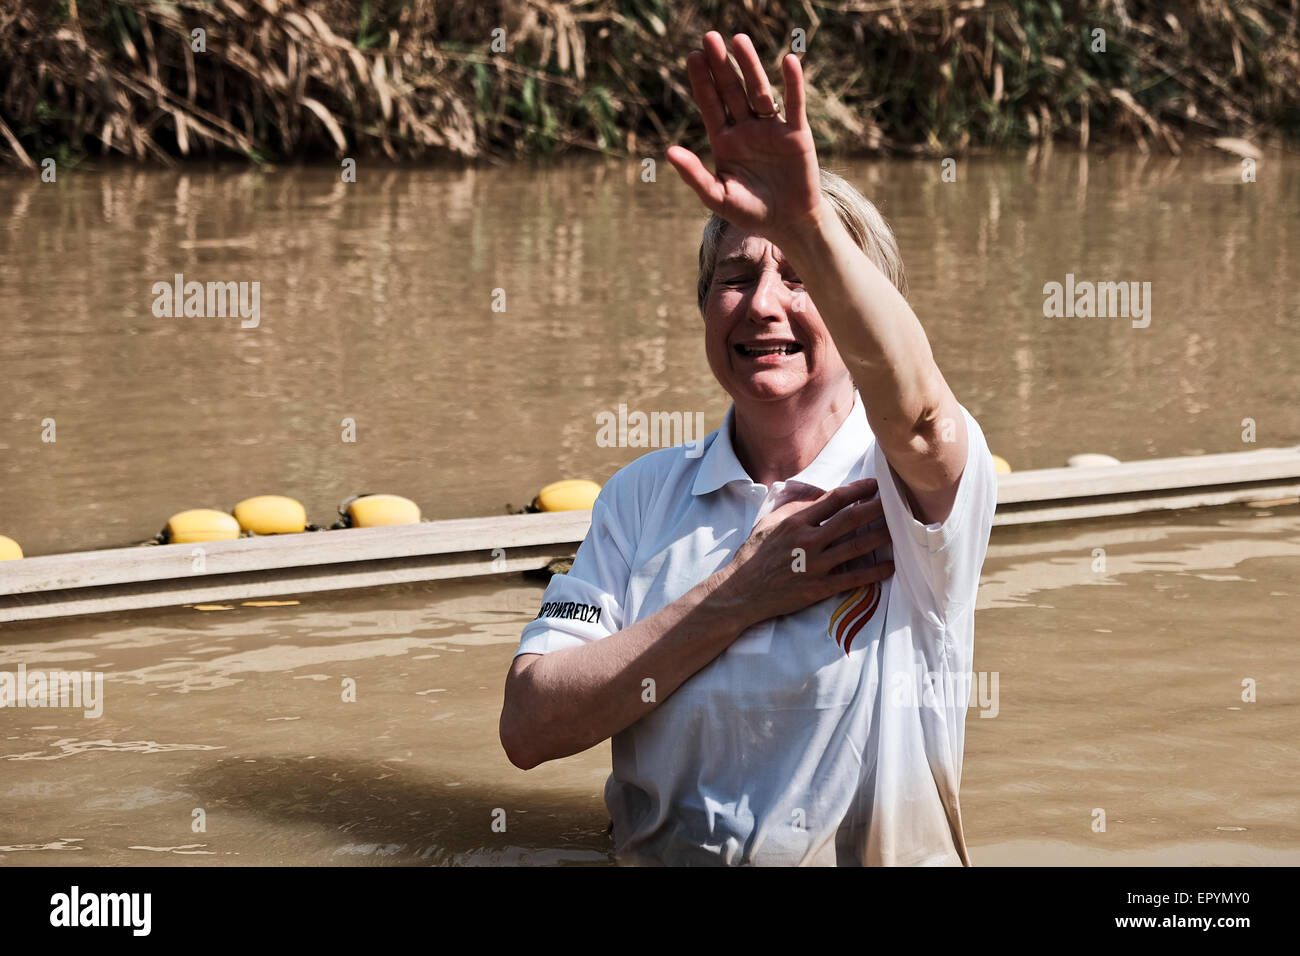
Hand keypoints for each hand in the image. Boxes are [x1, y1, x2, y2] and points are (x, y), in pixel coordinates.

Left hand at [666, 32, 824, 245]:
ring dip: (750, 66)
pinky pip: (794, 104)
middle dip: (721, 65)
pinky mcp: (796, 134)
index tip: (692, 56)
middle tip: (710, 38)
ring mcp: (771, 129)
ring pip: (758, 91)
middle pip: (731, 91)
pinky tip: (787, 62)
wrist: (788, 224)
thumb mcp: (718, 198)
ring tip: (738, 40)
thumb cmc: (751, 213)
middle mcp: (746, 129)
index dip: (702, 81)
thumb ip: (695, 175)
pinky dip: (792, 84)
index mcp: (724, 142)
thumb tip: (669, 152)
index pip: (710, 105)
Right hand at [713, 477, 893, 629]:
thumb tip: (818, 498)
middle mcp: (808, 541)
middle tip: (896, 501)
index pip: (834, 500)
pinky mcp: (819, 588)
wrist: (741, 591)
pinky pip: (852, 578)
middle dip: (876, 508)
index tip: (874, 485)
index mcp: (796, 522)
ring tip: (899, 529)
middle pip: (851, 520)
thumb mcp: (768, 523)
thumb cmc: (753, 555)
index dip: (857, 490)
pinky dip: (873, 573)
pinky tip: (890, 567)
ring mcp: (815, 565)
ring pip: (856, 547)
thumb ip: (793, 509)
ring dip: (880, 536)